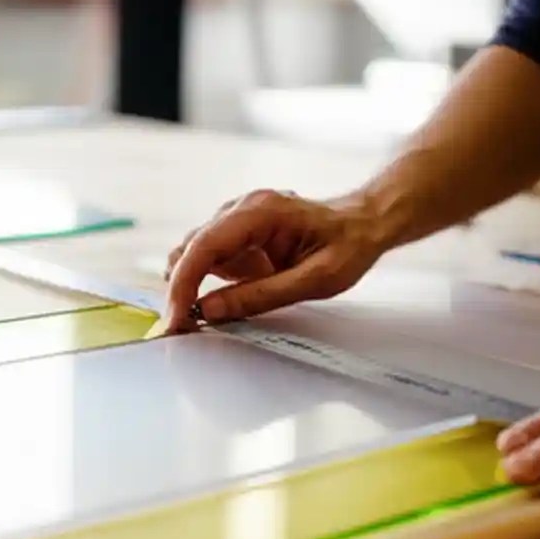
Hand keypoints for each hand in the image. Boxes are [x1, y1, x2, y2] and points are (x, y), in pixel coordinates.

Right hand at [163, 189, 390, 330]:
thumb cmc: (347, 245)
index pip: (205, 245)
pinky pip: (208, 259)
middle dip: (180, 290)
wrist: (363, 224)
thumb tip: (210, 311)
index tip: (177, 319)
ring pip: (192, 253)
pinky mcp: (236, 234)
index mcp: (261, 211)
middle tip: (181, 329)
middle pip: (190, 248)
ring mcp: (235, 219)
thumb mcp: (314, 280)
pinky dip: (205, 283)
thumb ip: (260, 296)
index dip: (184, 284)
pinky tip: (224, 301)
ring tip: (199, 320)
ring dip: (190, 286)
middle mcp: (241, 209)